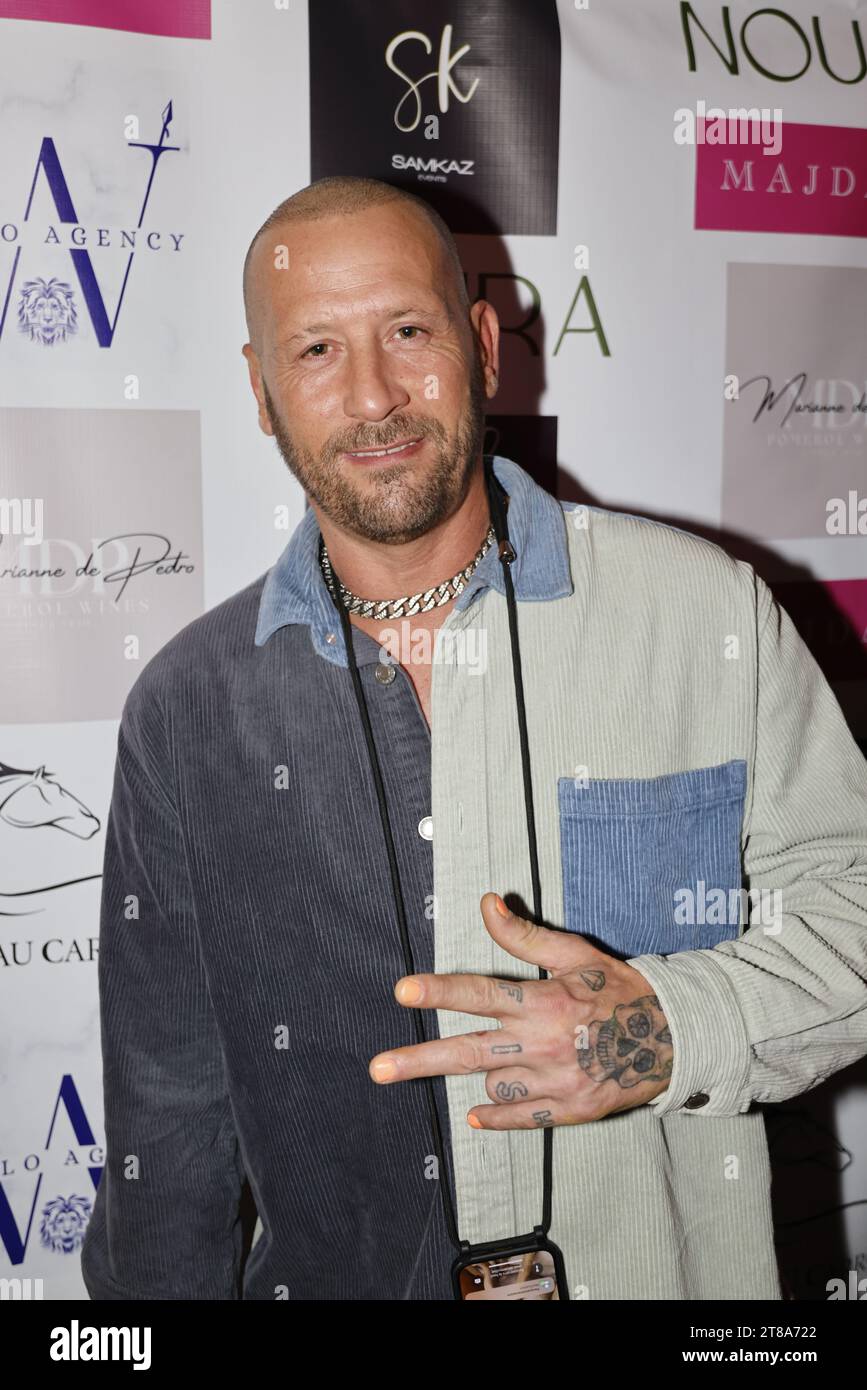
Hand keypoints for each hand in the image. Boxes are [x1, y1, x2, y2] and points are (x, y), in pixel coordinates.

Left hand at [368, 892, 672, 1128]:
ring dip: (482, 1073)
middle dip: (418, 1060)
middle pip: (467, 1051)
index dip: (439, 992)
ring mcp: (555, 1080)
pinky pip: (519, 1117)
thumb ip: (525, 936)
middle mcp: (543, 1042)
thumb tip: (488, 904)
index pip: (479, 993)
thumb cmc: (619, 988)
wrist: (673, 1036)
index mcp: (542, 1000)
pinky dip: (496, 1116)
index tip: (402, 992)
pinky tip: (477, 1115)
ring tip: (492, 1060)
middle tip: (377, 1068)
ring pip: (491, 1082)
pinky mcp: (570, 1109)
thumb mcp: (575, 954)